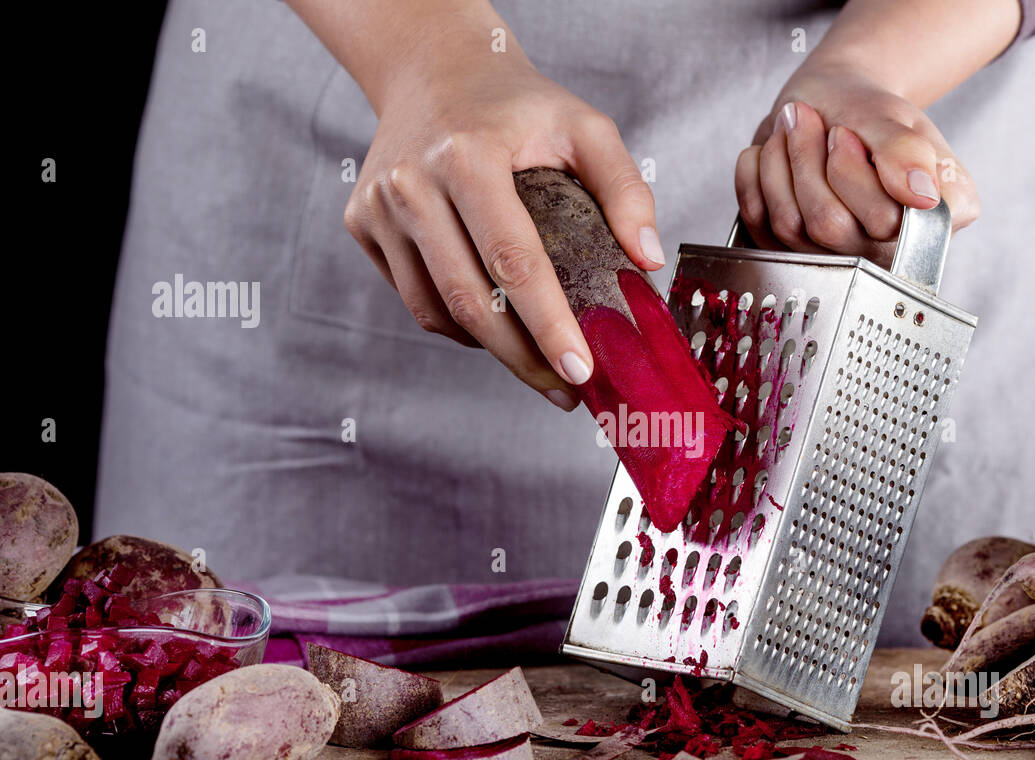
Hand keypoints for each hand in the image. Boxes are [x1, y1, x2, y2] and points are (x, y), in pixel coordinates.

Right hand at [325, 5, 661, 409]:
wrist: (430, 68)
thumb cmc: (514, 103)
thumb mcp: (582, 125)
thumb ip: (625, 189)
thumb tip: (645, 261)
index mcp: (466, 156)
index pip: (514, 261)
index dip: (548, 324)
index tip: (581, 370)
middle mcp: (412, 184)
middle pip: (471, 301)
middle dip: (523, 358)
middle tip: (566, 390)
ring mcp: (379, 208)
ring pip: (437, 311)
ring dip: (491, 350)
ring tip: (537, 364)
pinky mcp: (362, 224)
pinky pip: (416, 299)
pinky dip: (458, 323)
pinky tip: (495, 325)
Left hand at [735, 60, 978, 258]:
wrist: (829, 104)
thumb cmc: (865, 110)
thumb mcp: (890, 116)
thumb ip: (906, 150)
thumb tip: (924, 197)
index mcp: (938, 215)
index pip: (885, 221)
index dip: (848, 172)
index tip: (843, 133)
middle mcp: (893, 249)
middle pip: (829, 225)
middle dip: (806, 159)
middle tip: (804, 117)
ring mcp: (841, 258)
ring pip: (790, 225)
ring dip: (778, 162)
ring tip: (791, 127)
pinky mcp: (795, 254)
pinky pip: (758, 223)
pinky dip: (754, 175)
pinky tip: (773, 153)